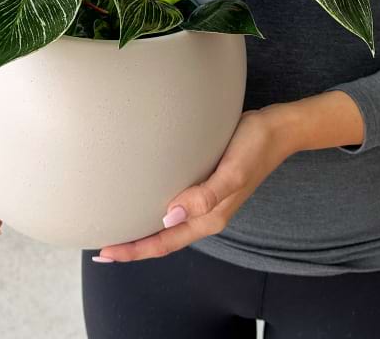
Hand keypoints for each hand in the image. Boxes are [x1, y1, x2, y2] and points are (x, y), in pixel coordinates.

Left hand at [94, 107, 289, 262]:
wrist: (278, 128)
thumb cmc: (255, 146)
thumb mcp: (233, 171)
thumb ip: (205, 196)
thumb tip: (170, 216)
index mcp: (210, 217)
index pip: (165, 242)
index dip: (135, 250)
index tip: (106, 251)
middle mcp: (206, 213)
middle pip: (163, 238)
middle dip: (133, 245)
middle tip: (101, 245)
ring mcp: (206, 199)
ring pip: (168, 222)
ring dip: (143, 228)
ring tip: (117, 226)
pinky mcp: (205, 181)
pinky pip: (175, 202)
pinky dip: (156, 207)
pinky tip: (145, 195)